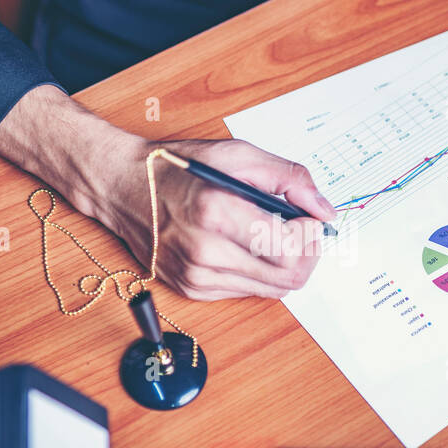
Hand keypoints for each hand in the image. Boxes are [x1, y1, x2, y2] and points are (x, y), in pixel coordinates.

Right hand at [0, 86, 335, 299]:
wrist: (123, 188)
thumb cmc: (179, 167)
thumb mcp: (238, 155)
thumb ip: (289, 179)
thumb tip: (325, 211)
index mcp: (216, 212)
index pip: (288, 248)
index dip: (311, 235)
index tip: (309, 218)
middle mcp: (204, 252)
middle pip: (287, 277)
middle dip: (306, 255)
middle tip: (302, 231)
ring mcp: (195, 276)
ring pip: (271, 290)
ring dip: (284, 265)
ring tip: (274, 236)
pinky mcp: (192, 289)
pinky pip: (248, 292)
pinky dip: (258, 272)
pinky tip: (245, 247)